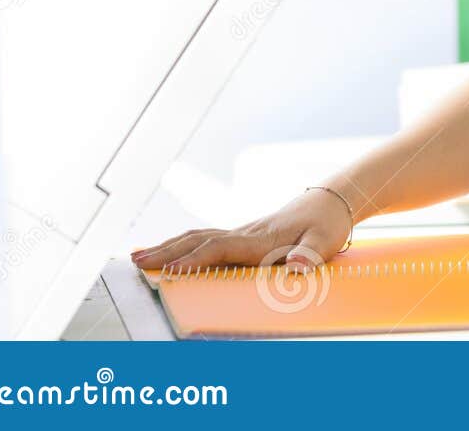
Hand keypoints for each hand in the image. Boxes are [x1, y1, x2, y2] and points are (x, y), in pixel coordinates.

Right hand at [130, 186, 353, 273]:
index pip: (219, 248)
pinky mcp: (244, 234)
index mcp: (262, 239)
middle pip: (199, 240)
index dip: (193, 260)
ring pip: (198, 237)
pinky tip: (168, 250)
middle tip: (134, 261)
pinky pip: (206, 239)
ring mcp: (243, 232)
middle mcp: (246, 233)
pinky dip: (183, 243)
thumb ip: (309, 254)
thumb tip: (294, 265)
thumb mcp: (326, 241)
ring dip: (168, 245)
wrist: (334, 199)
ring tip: (136, 256)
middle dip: (166, 251)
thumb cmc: (329, 223)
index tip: (167, 270)